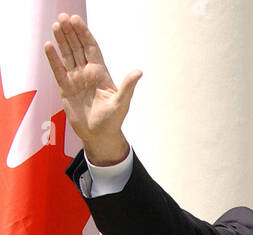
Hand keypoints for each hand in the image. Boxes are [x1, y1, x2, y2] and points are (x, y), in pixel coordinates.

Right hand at [44, 13, 139, 163]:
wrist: (99, 135)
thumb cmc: (113, 120)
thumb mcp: (121, 102)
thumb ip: (128, 86)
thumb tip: (139, 72)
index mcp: (101, 73)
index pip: (91, 48)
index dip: (84, 34)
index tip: (76, 20)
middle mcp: (87, 73)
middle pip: (77, 48)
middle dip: (71, 32)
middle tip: (63, 17)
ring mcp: (75, 79)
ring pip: (67, 55)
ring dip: (61, 40)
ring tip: (56, 25)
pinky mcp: (65, 88)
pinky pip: (58, 70)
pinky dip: (53, 58)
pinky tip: (49, 46)